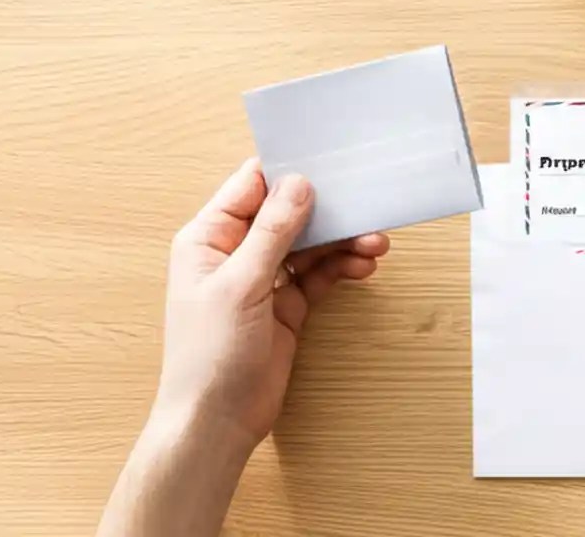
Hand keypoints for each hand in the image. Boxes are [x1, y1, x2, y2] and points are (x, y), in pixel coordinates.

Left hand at [157, 158, 390, 452]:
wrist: (216, 421)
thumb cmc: (209, 354)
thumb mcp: (240, 284)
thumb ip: (272, 232)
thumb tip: (298, 184)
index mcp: (209, 238)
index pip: (251, 187)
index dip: (288, 173)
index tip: (328, 162)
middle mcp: (235, 253)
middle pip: (288, 214)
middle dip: (328, 210)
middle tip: (366, 205)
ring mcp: (263, 279)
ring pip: (309, 245)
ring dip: (342, 241)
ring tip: (376, 244)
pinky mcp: (286, 305)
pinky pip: (319, 275)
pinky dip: (341, 268)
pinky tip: (363, 266)